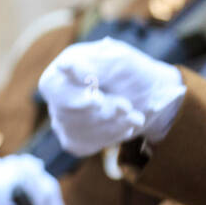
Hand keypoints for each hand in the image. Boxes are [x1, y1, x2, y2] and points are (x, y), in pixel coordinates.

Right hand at [38, 38, 185, 156]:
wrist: (153, 97)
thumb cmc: (135, 72)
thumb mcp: (120, 60)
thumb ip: (94, 63)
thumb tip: (63, 66)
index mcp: (63, 68)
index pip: (51, 86)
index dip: (73, 97)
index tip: (98, 101)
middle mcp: (57, 94)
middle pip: (65, 112)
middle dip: (103, 112)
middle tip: (126, 106)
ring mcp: (62, 117)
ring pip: (76, 130)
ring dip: (111, 124)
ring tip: (132, 114)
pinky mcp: (74, 138)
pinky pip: (83, 144)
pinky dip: (110, 136)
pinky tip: (123, 125)